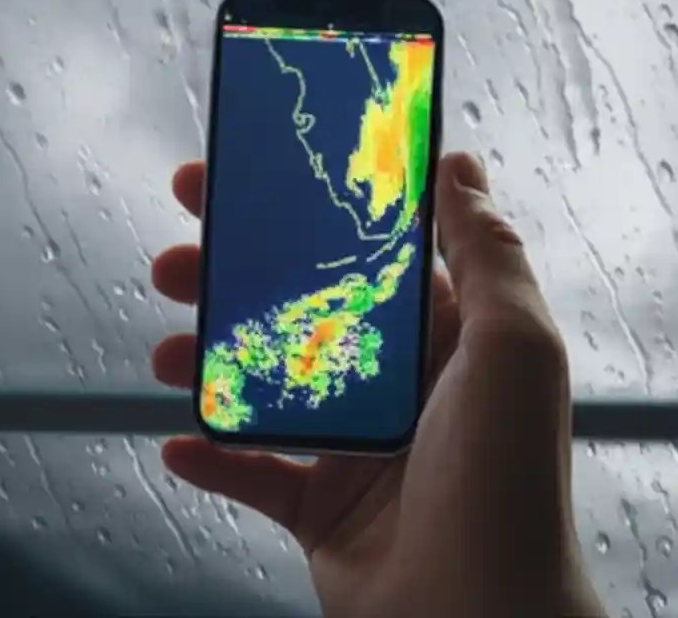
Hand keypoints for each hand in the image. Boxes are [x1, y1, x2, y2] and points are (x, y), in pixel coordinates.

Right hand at [150, 152, 604, 616]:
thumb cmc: (507, 484)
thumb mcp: (513, 347)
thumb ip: (487, 254)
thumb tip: (459, 167)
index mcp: (445, 342)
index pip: (365, 258)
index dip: (306, 216)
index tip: (247, 185)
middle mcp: (398, 388)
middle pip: (299, 315)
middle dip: (232, 286)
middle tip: (177, 263)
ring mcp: (355, 450)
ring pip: (265, 389)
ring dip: (207, 367)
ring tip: (165, 355)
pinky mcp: (320, 510)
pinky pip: (252, 475)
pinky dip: (212, 459)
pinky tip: (179, 442)